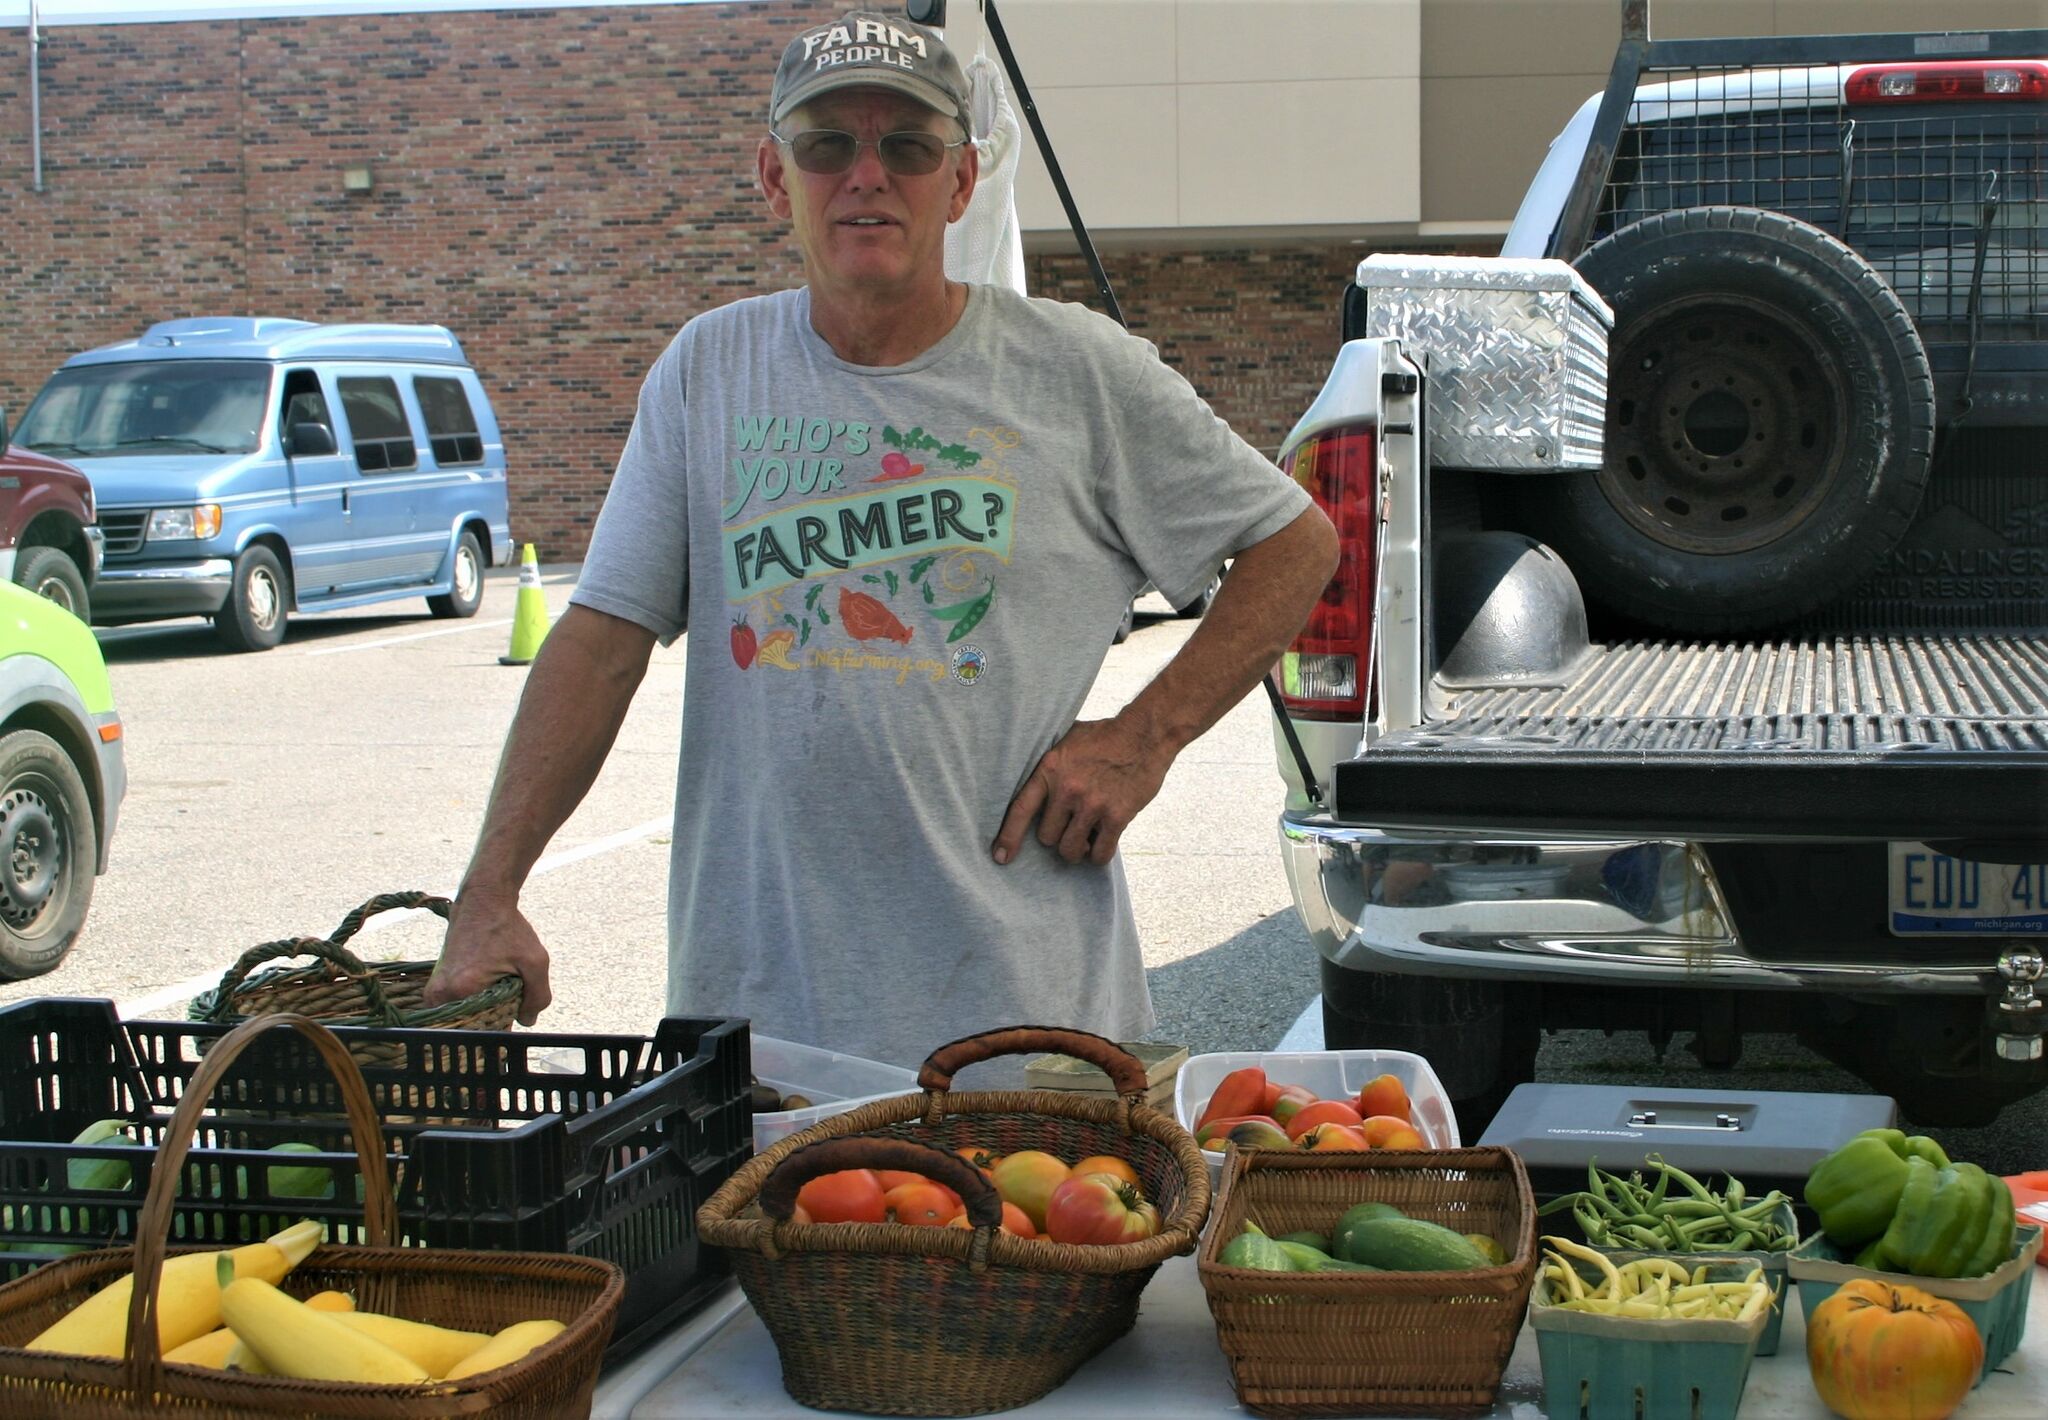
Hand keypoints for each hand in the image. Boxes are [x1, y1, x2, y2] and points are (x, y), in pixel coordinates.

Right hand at [426, 888, 552, 1026]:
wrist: (482, 900)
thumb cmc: (508, 928)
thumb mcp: (535, 961)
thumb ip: (538, 996)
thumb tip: (526, 1021)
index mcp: (461, 990)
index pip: (480, 1030)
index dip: (501, 1026)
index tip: (511, 1013)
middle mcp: (440, 994)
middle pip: (470, 1026)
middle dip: (492, 1017)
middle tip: (505, 993)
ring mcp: (434, 991)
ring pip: (463, 1017)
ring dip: (483, 1008)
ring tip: (495, 982)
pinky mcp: (434, 986)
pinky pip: (456, 1006)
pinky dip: (474, 1000)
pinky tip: (487, 981)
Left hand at [992, 717, 1172, 866]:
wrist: (1145, 734)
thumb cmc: (1104, 736)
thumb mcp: (1067, 740)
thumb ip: (1050, 764)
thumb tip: (1031, 782)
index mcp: (1050, 769)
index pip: (1021, 809)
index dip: (1009, 837)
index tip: (1000, 857)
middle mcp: (1068, 789)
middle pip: (1047, 837)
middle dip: (1057, 836)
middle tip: (1070, 827)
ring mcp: (1092, 804)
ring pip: (1070, 850)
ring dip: (1077, 849)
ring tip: (1086, 838)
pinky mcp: (1117, 816)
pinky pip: (1100, 854)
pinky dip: (1099, 855)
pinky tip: (1102, 844)